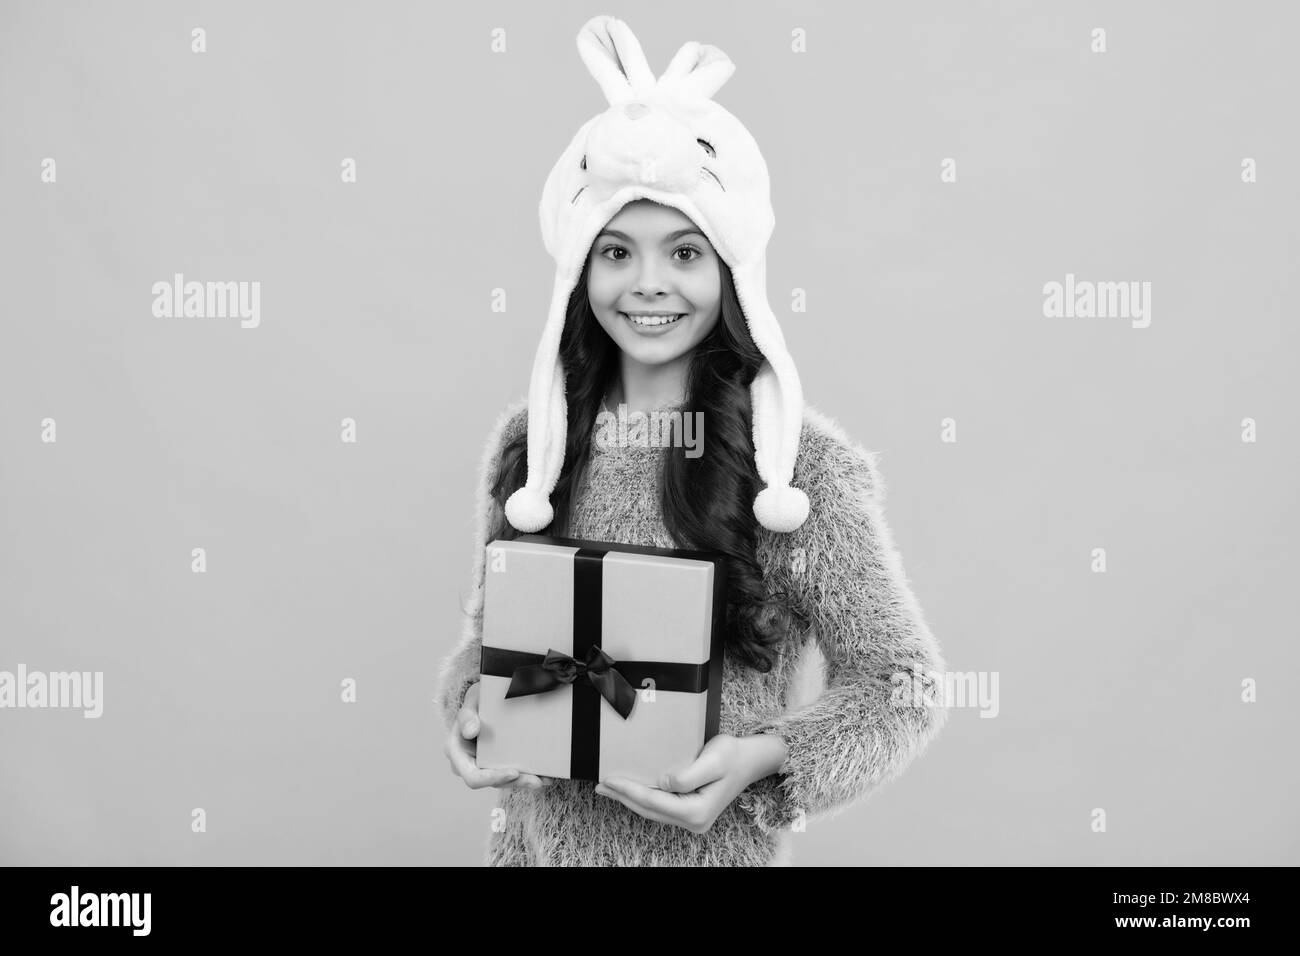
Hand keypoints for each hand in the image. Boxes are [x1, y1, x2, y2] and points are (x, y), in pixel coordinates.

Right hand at [443, 682, 557, 791]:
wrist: (486, 700)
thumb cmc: (477, 702)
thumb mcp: (471, 702)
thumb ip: (467, 715)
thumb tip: (470, 731)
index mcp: (458, 752)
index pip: (473, 776)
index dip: (492, 778)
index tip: (513, 772)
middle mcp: (469, 764)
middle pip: (493, 782)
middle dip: (516, 783)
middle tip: (536, 780)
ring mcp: (484, 766)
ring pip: (505, 781)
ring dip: (525, 782)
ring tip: (545, 778)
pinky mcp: (498, 764)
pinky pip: (513, 775)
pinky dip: (528, 775)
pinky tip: (545, 775)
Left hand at [593, 733, 784, 833]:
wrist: (751, 760)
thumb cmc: (733, 756)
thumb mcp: (713, 760)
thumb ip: (688, 775)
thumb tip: (664, 783)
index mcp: (697, 811)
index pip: (653, 801)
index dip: (628, 790)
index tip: (608, 779)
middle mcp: (694, 820)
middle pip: (649, 809)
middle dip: (623, 796)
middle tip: (600, 784)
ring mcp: (692, 819)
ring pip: (652, 810)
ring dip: (630, 798)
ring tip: (609, 787)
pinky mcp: (690, 811)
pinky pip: (660, 806)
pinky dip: (643, 797)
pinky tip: (631, 789)